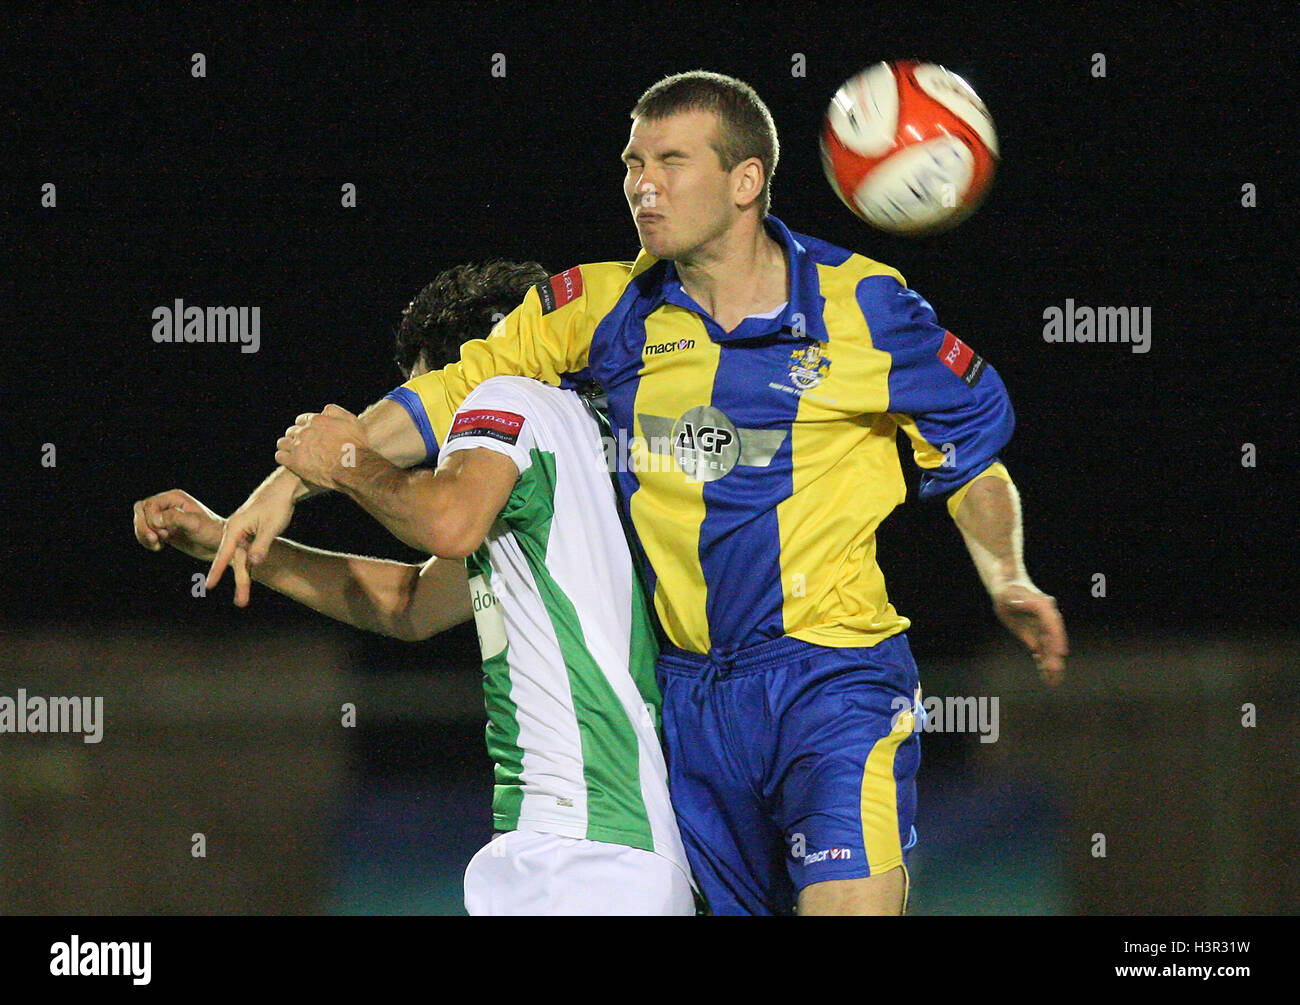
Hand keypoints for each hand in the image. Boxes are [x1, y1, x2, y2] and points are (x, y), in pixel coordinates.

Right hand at [134, 489, 226, 561]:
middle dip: (143, 527)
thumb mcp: (195, 524)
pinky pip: (145, 533)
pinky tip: (159, 547)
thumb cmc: (212, 532)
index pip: (149, 504)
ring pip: (140, 522)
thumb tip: (156, 518)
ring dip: (144, 535)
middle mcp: (167, 505)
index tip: (164, 531)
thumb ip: (175, 518)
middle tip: (156, 539)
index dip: (150, 518)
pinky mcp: (164, 530)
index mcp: (175, 498)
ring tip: (158, 544)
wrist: (220, 546)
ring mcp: (164, 518)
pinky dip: (146, 541)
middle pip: (140, 511)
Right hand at [206, 470, 298, 605]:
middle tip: (241, 603)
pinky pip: (248, 553)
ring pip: (242, 559)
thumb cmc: (277, 505)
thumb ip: (261, 545)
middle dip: (240, 582)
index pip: (224, 553)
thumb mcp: (271, 527)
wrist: (283, 489)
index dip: (218, 570)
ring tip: (243, 598)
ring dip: (245, 577)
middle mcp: (236, 531)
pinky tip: (248, 578)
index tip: (210, 585)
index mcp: (236, 528)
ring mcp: (244, 533)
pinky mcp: (251, 534)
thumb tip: (253, 562)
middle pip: (235, 560)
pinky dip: (249, 566)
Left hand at [274, 404, 369, 490]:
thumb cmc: (355, 445)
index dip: (305, 427)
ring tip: (296, 454)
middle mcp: (304, 431)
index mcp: (316, 420)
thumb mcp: (352, 421)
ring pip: (282, 443)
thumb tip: (323, 410)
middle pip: (291, 431)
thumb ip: (335, 412)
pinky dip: (284, 458)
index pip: (301, 420)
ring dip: (288, 447)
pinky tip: (291, 462)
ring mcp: (297, 446)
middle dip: (296, 437)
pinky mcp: (293, 462)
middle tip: (304, 446)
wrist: (353, 467)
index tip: (310, 436)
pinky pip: (279, 456)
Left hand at [993, 583, 1068, 685]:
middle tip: (1055, 671)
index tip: (1061, 652)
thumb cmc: (1009, 590)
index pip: (1053, 625)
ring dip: (1050, 664)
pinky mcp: (1036, 636)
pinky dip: (1043, 663)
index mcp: (1044, 608)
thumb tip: (1018, 603)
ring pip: (1049, 648)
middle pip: (1053, 640)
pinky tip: (1045, 677)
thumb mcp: (1009, 593)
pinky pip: (1042, 651)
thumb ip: (1019, 601)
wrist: (1007, 590)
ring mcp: (1043, 629)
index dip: (1057, 639)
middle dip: (1054, 656)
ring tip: (1053, 681)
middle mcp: (1047, 620)